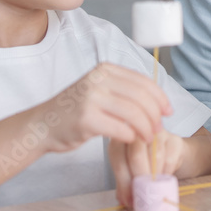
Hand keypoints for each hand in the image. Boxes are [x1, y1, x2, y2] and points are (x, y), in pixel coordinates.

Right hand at [35, 62, 171, 154]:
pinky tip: (131, 140)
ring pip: (134, 113)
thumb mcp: (99, 91)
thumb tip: (158, 105)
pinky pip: (120, 128)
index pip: (143, 81)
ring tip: (148, 137)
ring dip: (146, 128)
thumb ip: (124, 93)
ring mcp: (91, 98)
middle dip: (155, 115)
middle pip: (141, 97)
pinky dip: (131, 136)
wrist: (42, 125)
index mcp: (105, 70)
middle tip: (159, 129)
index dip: (160, 97)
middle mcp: (98, 79)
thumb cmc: (74, 112)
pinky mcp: (86, 118)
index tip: (169, 111)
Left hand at [110, 131, 185, 208]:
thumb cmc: (144, 161)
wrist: (168, 153)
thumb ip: (124, 185)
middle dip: (139, 178)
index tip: (130, 199)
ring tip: (153, 187)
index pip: (119, 159)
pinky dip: (166, 174)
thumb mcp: (129, 172)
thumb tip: (124, 200)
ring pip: (155, 156)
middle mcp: (138, 132)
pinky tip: (163, 177)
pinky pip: (170, 159)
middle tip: (143, 192)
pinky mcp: (175, 139)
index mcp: (121, 140)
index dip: (124, 182)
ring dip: (154, 177)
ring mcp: (158, 134)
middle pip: (136, 154)